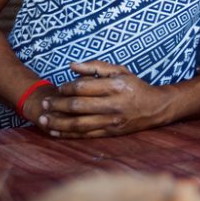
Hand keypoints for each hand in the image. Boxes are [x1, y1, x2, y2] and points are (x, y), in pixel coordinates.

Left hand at [36, 60, 172, 137]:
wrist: (155, 108)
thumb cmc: (134, 86)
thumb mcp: (120, 70)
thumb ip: (95, 66)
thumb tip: (71, 66)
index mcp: (115, 86)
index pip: (83, 87)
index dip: (67, 88)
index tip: (59, 88)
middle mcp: (113, 105)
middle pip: (78, 106)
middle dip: (57, 105)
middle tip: (44, 103)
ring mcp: (112, 121)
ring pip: (79, 124)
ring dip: (58, 122)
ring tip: (44, 119)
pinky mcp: (111, 133)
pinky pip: (86, 135)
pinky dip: (68, 134)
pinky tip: (56, 132)